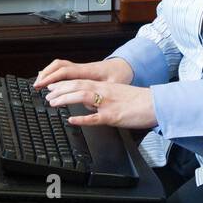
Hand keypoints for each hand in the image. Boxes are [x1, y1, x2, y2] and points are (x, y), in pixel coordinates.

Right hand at [34, 57, 133, 89]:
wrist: (125, 67)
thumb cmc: (120, 76)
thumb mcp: (113, 87)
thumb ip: (100, 97)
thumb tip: (88, 105)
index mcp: (88, 71)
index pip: (65, 72)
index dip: (52, 78)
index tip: (42, 85)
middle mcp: (82, 68)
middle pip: (58, 66)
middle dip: (46, 74)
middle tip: (36, 86)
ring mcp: (81, 68)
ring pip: (60, 65)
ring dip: (48, 73)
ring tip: (40, 83)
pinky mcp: (81, 70)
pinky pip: (64, 68)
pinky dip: (55, 73)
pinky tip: (50, 80)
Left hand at [42, 80, 157, 129]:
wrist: (156, 104)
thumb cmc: (140, 101)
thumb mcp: (118, 94)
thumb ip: (102, 98)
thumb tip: (89, 105)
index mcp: (105, 87)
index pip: (80, 81)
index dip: (64, 83)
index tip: (52, 86)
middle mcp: (105, 92)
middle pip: (78, 86)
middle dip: (60, 89)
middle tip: (47, 94)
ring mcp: (108, 104)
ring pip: (82, 97)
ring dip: (65, 98)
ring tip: (53, 102)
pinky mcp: (113, 116)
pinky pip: (95, 118)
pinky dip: (81, 118)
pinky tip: (71, 120)